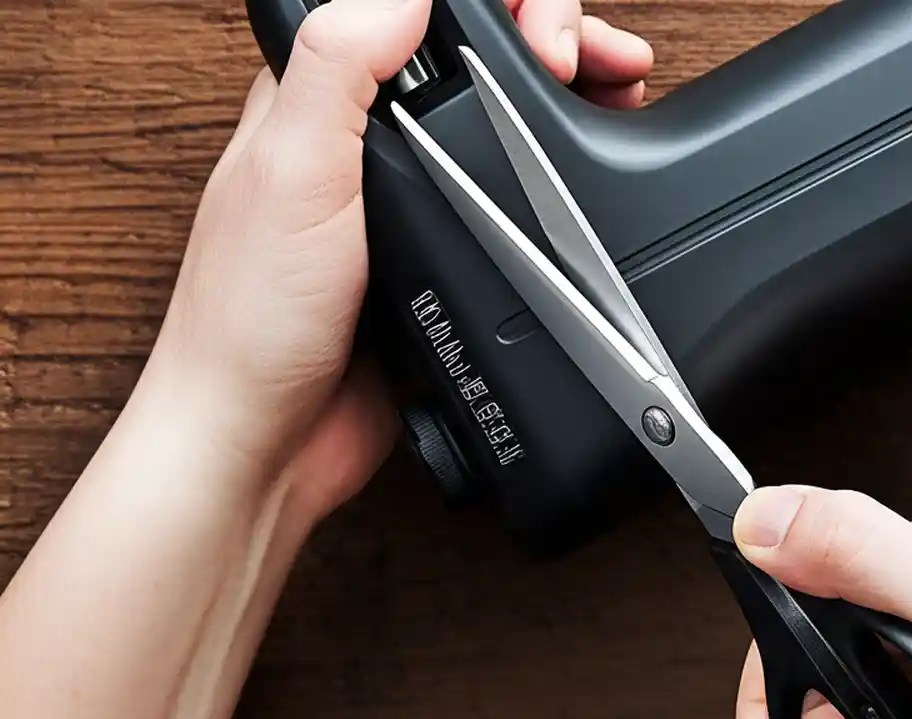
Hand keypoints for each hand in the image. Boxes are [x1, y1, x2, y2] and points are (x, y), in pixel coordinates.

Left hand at [146, 0, 654, 519]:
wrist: (270, 439)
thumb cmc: (253, 317)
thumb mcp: (291, 171)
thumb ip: (338, 66)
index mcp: (320, 101)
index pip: (412, 13)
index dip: (491, 6)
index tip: (541, 26)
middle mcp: (367, 142)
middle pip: (472, 58)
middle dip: (546, 40)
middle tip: (586, 62)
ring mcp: (411, 203)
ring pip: (499, 123)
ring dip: (562, 99)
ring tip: (615, 92)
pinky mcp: (442, 258)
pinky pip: (508, 200)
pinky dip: (556, 178)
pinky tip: (584, 174)